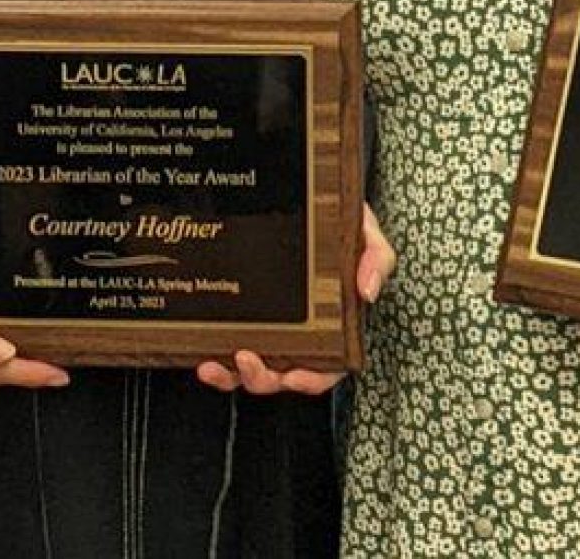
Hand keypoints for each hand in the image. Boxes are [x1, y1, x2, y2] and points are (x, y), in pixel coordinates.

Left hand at [194, 202, 396, 395]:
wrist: (314, 200)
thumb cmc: (342, 226)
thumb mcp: (369, 236)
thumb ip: (376, 259)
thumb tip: (367, 289)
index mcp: (333, 327)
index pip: (327, 368)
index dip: (312, 379)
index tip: (295, 375)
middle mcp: (300, 335)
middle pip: (282, 375)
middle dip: (263, 378)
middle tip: (248, 359)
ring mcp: (268, 330)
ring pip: (250, 372)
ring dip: (232, 376)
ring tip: (215, 365)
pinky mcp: (242, 319)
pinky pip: (226, 349)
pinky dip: (215, 362)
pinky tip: (202, 357)